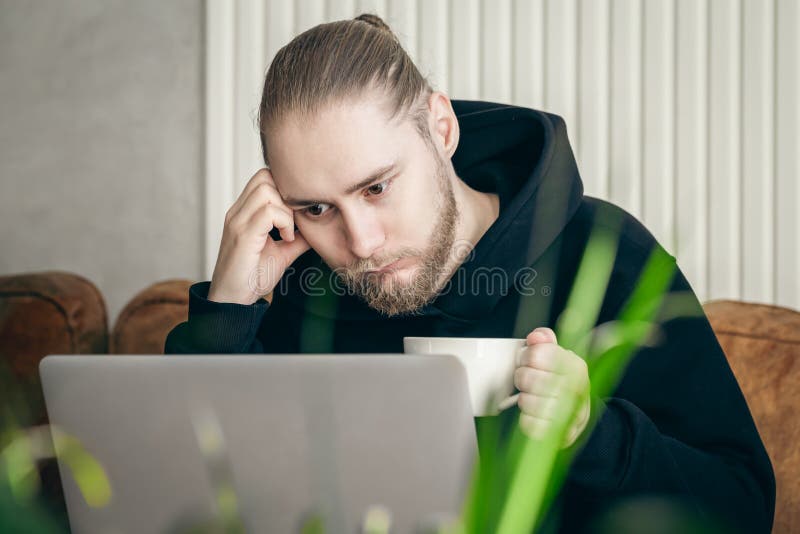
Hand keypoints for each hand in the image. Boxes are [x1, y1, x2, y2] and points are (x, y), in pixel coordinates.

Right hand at [208, 168, 310, 304]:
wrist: (232, 300)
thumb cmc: (252, 277)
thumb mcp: (282, 253)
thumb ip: (298, 237)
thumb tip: (318, 227)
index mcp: (243, 212)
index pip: (264, 178)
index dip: (285, 190)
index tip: (296, 214)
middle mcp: (237, 212)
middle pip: (265, 176)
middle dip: (287, 195)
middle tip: (294, 221)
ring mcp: (237, 221)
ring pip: (266, 189)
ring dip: (286, 209)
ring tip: (289, 232)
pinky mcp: (242, 234)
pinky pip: (268, 211)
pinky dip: (284, 222)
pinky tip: (286, 239)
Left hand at [514, 327, 590, 447]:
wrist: (580, 417)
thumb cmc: (563, 382)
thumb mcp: (560, 357)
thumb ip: (545, 342)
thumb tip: (536, 336)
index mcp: (576, 366)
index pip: (538, 354)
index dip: (526, 356)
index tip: (528, 359)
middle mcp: (576, 389)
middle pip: (527, 378)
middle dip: (522, 377)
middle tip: (528, 379)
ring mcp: (568, 414)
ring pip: (525, 401)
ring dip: (524, 398)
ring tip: (534, 397)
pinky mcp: (557, 435)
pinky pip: (528, 423)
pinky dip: (526, 418)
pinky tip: (535, 413)